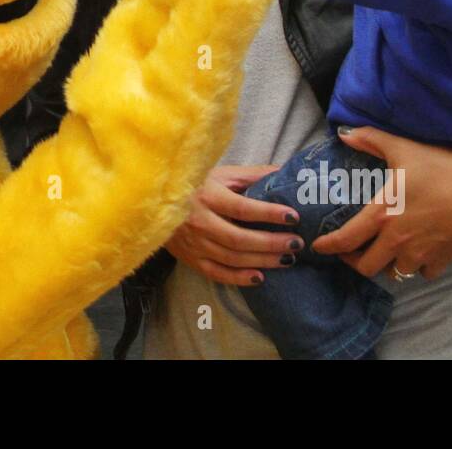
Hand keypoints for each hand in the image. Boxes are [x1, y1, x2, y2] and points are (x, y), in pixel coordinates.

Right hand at [165, 164, 302, 285]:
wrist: (155, 202)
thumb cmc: (195, 185)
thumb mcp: (220, 174)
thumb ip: (251, 175)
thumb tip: (283, 172)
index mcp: (208, 196)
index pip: (242, 208)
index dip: (269, 213)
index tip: (292, 216)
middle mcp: (200, 221)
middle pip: (239, 238)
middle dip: (271, 243)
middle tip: (296, 243)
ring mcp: (194, 243)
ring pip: (232, 258)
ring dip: (262, 261)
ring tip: (287, 259)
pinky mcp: (191, 259)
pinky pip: (217, 273)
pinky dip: (239, 278)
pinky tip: (259, 277)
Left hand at [311, 127, 451, 279]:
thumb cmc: (442, 167)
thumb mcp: (402, 148)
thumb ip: (370, 140)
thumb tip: (343, 132)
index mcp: (381, 215)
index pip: (344, 240)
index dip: (327, 247)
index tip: (318, 246)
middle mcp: (397, 240)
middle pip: (366, 267)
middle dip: (355, 261)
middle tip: (353, 250)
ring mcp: (420, 253)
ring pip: (394, 273)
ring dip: (387, 265)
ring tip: (385, 252)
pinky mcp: (442, 260)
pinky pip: (423, 274)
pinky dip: (418, 268)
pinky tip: (417, 254)